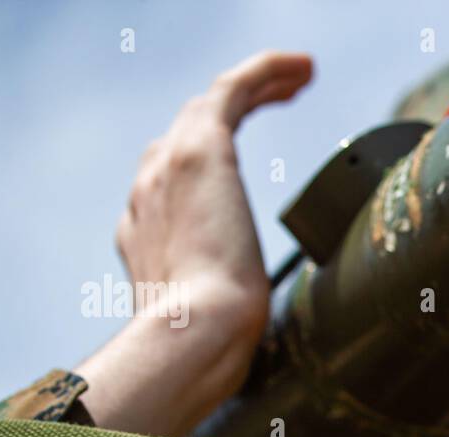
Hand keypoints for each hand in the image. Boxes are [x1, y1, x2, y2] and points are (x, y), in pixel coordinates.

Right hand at [76, 50, 313, 436]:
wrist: (194, 340)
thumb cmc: (208, 356)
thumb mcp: (214, 336)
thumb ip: (222, 329)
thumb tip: (248, 356)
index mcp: (146, 240)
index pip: (168, 187)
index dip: (205, 169)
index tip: (238, 175)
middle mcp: (148, 198)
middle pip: (184, 135)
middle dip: (228, 114)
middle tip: (276, 100)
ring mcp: (167, 171)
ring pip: (210, 105)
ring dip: (254, 86)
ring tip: (297, 78)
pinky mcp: (199, 151)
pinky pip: (232, 89)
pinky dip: (265, 73)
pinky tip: (302, 68)